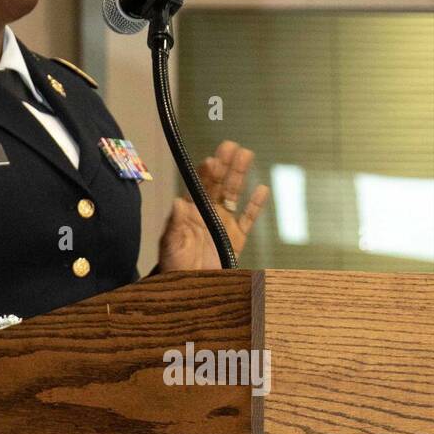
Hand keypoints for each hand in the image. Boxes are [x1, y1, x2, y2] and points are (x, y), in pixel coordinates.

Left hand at [157, 140, 268, 271]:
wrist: (189, 287)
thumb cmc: (174, 266)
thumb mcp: (171, 245)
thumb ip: (175, 224)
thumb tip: (178, 202)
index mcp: (191, 211)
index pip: (199, 186)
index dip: (206, 172)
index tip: (213, 160)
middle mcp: (208, 212)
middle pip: (219, 183)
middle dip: (226, 164)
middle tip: (232, 146)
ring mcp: (224, 223)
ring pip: (235, 194)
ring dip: (240, 175)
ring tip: (247, 155)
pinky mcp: (237, 237)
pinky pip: (248, 218)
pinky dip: (256, 205)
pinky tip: (262, 190)